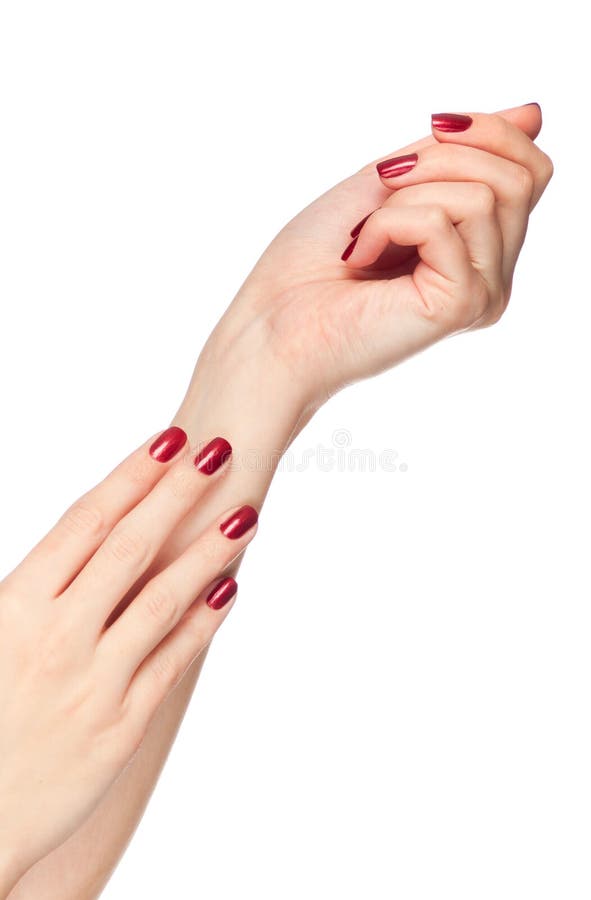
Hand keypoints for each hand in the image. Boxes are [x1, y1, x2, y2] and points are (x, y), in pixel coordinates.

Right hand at [0, 428, 256, 894]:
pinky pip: (172, 660)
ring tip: (245, 514)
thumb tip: (78, 536)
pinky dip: (203, 621)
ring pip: (162, 598)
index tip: (168, 440)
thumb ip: (33, 588)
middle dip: (179, 492)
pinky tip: (229, 587)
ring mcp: (93, 682)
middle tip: (220, 450)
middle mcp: (57, 637)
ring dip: (207, 551)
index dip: (131, 476)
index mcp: (14, 606)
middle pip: (130, 547)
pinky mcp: (121, 726)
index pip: (85, 522)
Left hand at [201, 102, 552, 412]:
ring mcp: (482, 295)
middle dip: (441, 159)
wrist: (272, 325)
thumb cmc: (314, 261)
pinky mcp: (462, 306)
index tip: (432, 128)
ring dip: (406, 196)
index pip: (531, 172)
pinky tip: (360, 257)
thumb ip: (455, 153)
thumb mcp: (388, 182)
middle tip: (383, 186)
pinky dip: (389, 222)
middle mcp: (492, 275)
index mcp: (480, 249)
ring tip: (365, 235)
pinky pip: (443, 223)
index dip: (490, 132)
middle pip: (518, 178)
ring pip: (484, 196)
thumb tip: (533, 112)